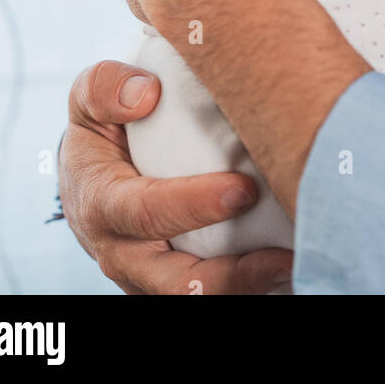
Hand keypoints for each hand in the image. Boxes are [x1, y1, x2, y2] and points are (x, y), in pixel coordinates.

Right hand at [58, 59, 293, 294]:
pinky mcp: (171, 281)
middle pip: (177, 283)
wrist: (87, 175)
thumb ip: (106, 87)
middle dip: (233, 275)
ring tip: (297, 266)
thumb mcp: (87, 97)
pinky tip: (288, 269)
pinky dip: (248, 286)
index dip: (194, 205)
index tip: (244, 189)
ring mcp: (147, 276)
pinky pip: (208, 293)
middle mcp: (123, 253)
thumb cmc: (99, 128)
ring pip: (196, 297)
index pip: (148, 213)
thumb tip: (147, 94)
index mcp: (102, 204)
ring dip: (248, 287)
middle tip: (285, 255)